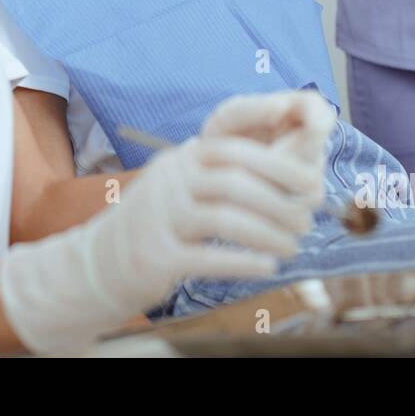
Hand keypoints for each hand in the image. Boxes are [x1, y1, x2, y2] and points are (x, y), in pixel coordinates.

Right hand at [0, 92, 330, 353]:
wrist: (102, 261)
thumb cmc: (162, 223)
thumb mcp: (186, 185)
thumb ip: (226, 174)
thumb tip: (293, 170)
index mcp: (184, 157)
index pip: (236, 146)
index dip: (279, 162)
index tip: (312, 179)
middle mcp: (170, 179)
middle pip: (236, 181)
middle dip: (281, 201)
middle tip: (307, 221)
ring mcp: (160, 216)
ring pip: (226, 218)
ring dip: (269, 234)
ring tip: (293, 248)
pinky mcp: (156, 255)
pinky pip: (208, 256)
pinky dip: (244, 262)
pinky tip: (268, 268)